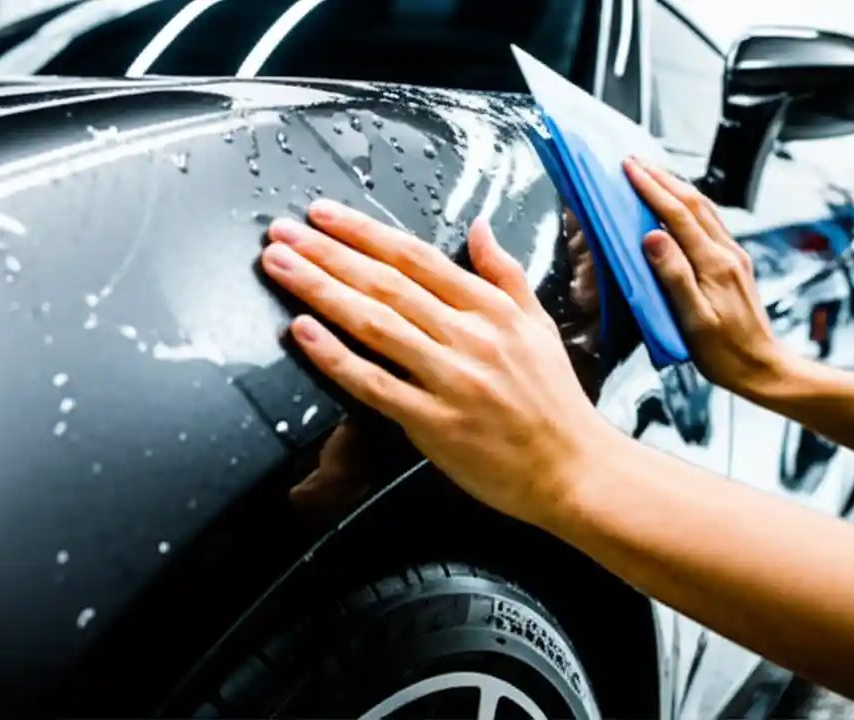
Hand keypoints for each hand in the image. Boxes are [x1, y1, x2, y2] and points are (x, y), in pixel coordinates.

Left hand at [261, 200, 619, 529]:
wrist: (573, 470)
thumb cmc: (553, 402)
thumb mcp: (539, 325)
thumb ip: (504, 274)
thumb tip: (479, 227)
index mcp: (492, 310)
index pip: (417, 258)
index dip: (365, 232)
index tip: (324, 214)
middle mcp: (469, 337)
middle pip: (386, 284)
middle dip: (328, 253)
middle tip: (281, 231)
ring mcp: (450, 380)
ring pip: (375, 324)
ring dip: (321, 290)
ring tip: (280, 267)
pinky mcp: (434, 424)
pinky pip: (375, 384)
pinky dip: (336, 357)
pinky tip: (303, 332)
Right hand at [623, 157, 789, 396]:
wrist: (761, 368)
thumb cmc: (724, 353)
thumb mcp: (692, 319)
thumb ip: (673, 275)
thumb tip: (652, 237)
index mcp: (715, 263)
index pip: (679, 214)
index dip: (652, 188)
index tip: (629, 169)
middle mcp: (727, 253)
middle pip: (694, 202)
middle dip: (662, 178)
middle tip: (635, 162)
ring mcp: (733, 257)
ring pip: (704, 210)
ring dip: (676, 188)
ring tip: (652, 174)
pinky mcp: (734, 266)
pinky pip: (709, 224)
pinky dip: (688, 207)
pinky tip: (678, 208)